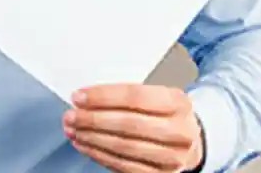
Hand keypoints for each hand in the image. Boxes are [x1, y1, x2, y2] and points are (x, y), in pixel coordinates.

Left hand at [64, 84, 203, 172]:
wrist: (189, 139)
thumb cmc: (164, 113)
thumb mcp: (155, 95)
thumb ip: (125, 96)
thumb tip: (85, 98)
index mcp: (178, 103)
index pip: (135, 97)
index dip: (103, 96)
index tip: (79, 96)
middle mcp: (180, 131)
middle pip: (128, 124)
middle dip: (92, 119)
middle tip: (71, 115)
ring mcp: (172, 157)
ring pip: (124, 147)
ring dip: (91, 138)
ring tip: (73, 129)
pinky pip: (123, 166)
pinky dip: (98, 154)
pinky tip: (84, 144)